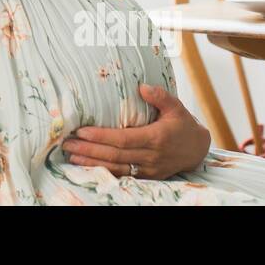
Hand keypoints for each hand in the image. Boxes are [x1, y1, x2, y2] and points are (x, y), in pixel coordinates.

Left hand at [61, 83, 211, 179]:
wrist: (197, 149)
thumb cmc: (183, 124)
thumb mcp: (176, 106)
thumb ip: (160, 96)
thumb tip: (141, 87)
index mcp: (156, 138)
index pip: (123, 140)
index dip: (102, 137)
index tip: (82, 131)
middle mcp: (151, 157)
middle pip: (115, 156)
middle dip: (89, 150)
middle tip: (67, 143)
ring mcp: (148, 170)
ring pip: (116, 168)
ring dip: (92, 162)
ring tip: (72, 155)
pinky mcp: (146, 177)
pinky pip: (122, 175)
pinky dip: (103, 171)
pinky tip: (87, 165)